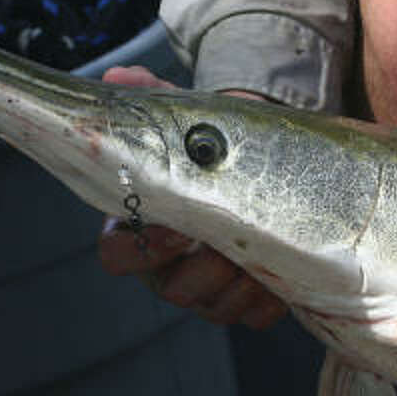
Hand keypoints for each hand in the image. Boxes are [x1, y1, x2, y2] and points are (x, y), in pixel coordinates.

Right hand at [97, 66, 288, 328]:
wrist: (268, 161)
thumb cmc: (215, 146)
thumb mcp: (188, 120)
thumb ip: (153, 97)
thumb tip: (118, 77)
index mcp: (141, 228)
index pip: (116, 257)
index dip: (140, 251)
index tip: (175, 228)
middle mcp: (168, 266)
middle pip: (172, 291)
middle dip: (205, 271)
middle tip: (231, 244)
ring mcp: (207, 288)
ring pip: (213, 309)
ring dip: (239, 285)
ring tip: (260, 256)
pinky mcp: (245, 301)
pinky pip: (252, 317)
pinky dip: (267, 301)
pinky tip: (280, 276)